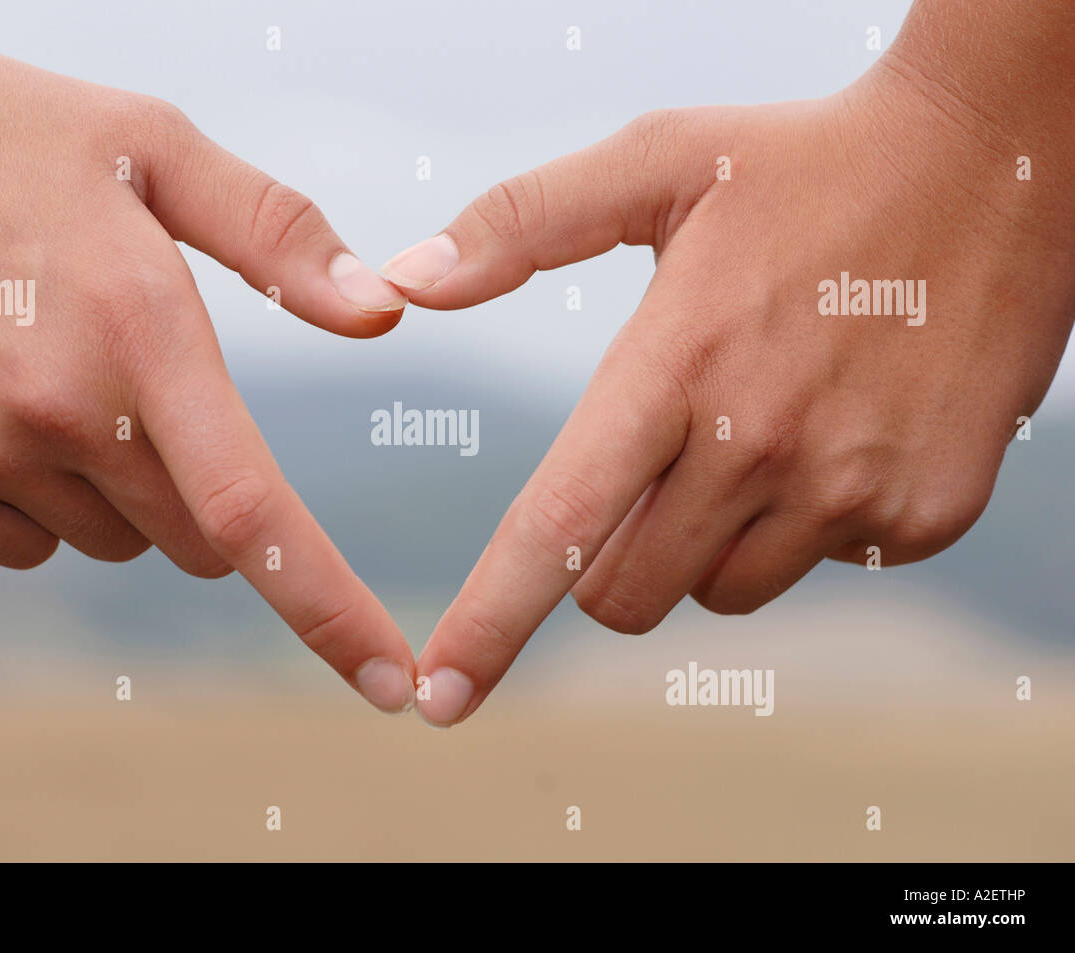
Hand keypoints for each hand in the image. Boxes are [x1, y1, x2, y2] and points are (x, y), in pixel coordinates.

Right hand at [0, 2, 416, 711]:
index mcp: (140, 328)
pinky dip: (36, 499)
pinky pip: (22, 544)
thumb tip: (384, 316)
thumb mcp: (154, 147)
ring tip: (59, 372)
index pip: (252, 510)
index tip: (390, 680)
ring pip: (110, 541)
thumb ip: (281, 235)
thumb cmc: (4, 131)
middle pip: (194, 538)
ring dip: (117, 489)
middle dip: (207, 494)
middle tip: (155, 391)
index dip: (329, 607)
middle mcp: (56, 410)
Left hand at [384, 2, 1074, 724]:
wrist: (998, 162)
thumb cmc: (802, 161)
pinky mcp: (925, 515)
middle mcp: (760, 446)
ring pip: (721, 593)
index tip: (439, 698)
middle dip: (606, 562)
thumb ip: (518, 224)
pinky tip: (834, 428)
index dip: (489, 621)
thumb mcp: (656, 161)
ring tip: (751, 430)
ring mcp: (851, 489)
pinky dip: (805, 525)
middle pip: (627, 594)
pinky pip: (821, 567)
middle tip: (648, 465)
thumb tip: (404, 283)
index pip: (557, 528)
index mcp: (675, 368)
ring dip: (707, 543)